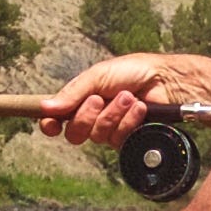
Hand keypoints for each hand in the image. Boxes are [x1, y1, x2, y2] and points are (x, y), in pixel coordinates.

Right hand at [40, 55, 176, 144]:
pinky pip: (118, 139)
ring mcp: (110, 128)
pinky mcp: (127, 137)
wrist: (164, 79)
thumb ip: (72, 93)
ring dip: (112, 115)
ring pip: (97, 136)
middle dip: (87, 115)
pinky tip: (139, 108)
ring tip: (127, 97)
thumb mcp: (97, 75)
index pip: (56, 119)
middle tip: (101, 98)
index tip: (51, 125)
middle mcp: (92, 116)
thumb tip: (46, 108)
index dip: (50, 125)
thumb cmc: (131, 71)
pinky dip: (128, 122)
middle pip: (75, 133)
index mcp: (81, 100)